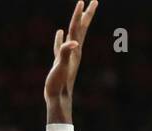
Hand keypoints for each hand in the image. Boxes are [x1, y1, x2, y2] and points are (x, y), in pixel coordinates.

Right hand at [44, 1, 97, 115]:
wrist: (58, 99)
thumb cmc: (59, 84)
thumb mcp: (61, 67)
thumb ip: (65, 53)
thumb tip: (73, 42)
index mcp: (75, 50)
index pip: (76, 28)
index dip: (78, 14)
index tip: (82, 1)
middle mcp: (74, 51)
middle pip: (81, 28)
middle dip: (86, 15)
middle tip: (94, 1)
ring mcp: (68, 56)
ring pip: (73, 34)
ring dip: (76, 23)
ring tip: (79, 12)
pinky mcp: (60, 61)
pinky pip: (62, 45)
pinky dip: (61, 37)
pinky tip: (60, 32)